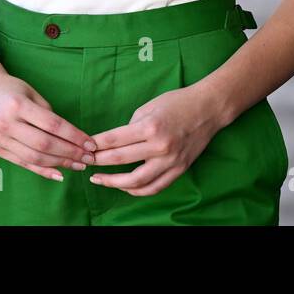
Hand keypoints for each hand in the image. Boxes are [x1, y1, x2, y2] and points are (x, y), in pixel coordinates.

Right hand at [0, 74, 96, 180]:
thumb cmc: (12, 90)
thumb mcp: (31, 93)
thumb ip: (49, 114)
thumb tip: (71, 137)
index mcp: (18, 106)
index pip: (53, 125)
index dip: (74, 136)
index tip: (91, 143)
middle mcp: (7, 124)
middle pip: (45, 144)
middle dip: (71, 153)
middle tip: (89, 158)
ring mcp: (0, 139)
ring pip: (35, 157)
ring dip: (60, 164)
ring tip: (78, 165)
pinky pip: (24, 163)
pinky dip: (43, 170)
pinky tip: (59, 174)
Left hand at [85, 85, 223, 195]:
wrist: (208, 109)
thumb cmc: (177, 102)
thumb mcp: (150, 106)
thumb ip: (132, 125)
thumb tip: (116, 141)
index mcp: (150, 126)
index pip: (115, 140)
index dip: (96, 145)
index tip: (85, 147)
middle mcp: (159, 146)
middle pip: (120, 160)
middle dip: (99, 162)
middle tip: (85, 162)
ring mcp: (170, 160)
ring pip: (136, 181)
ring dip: (114, 183)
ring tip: (100, 180)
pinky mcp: (179, 169)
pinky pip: (154, 187)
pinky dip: (137, 190)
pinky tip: (125, 187)